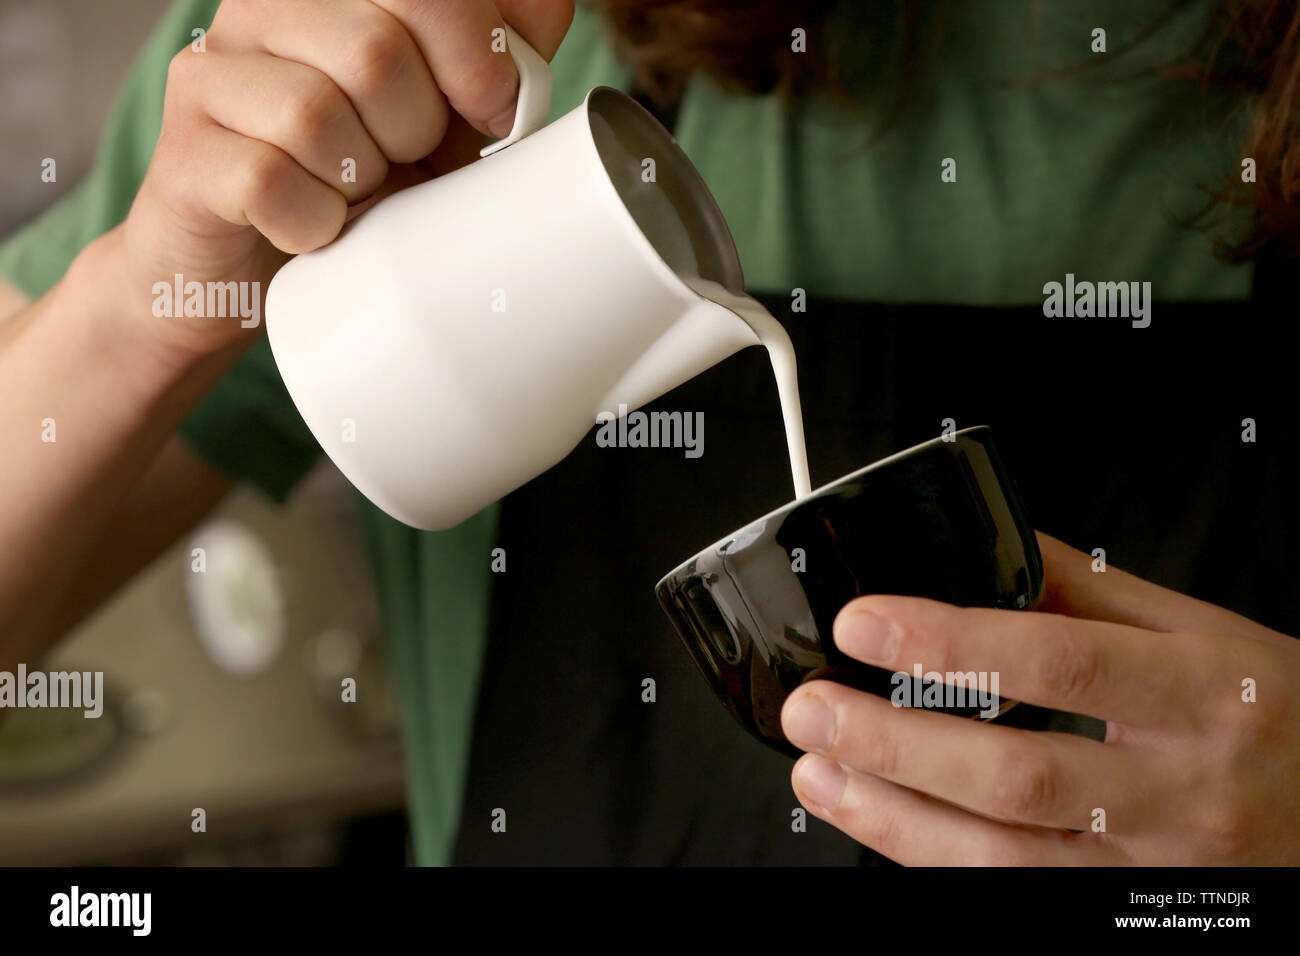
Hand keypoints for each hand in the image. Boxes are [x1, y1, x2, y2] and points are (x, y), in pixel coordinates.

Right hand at [120, 0, 573, 358]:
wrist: (255, 272)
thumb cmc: (358, 185)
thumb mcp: (442, 117)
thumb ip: (490, 61)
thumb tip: (547, 7)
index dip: (478, 52)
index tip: (494, 110)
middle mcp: (260, 12)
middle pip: (376, 51)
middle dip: (418, 129)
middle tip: (406, 163)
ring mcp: (211, 78)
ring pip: (317, 115)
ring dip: (362, 180)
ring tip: (356, 195)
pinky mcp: (185, 157)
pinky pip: (269, 182)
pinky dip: (314, 223)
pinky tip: (317, 229)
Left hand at [780, 532, 1299, 863]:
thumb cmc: (1279, 720)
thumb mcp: (1209, 635)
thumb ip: (1093, 591)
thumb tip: (994, 540)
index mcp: (1203, 696)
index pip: (1061, 665)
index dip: (952, 643)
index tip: (866, 623)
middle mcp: (1182, 794)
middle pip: (1017, 777)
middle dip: (895, 743)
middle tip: (814, 709)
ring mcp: (1154, 869)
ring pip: (1004, 862)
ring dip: (894, 818)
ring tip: (820, 771)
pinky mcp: (1126, 913)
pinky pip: (1016, 898)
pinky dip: (937, 862)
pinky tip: (883, 822)